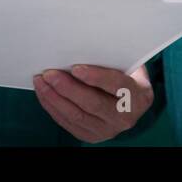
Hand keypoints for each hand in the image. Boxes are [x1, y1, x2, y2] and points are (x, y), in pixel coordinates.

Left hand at [33, 65, 153, 142]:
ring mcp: (107, 130)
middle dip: (68, 88)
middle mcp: (125, 118)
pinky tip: (44, 94)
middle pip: (93, 103)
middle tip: (50, 73)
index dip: (96, 77)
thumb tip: (84, 44)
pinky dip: (53, 108)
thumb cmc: (127, 76)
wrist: (132, 104)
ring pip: (77, 116)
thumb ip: (113, 59)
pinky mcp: (91, 136)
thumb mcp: (129, 66)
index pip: (117, 85)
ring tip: (41, 82)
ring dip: (55, 98)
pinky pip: (68, 124)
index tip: (76, 67)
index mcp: (139, 96)